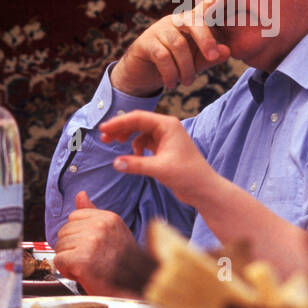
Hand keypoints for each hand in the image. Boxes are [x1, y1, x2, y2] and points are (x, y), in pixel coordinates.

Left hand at [54, 191, 144, 295]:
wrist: (137, 285)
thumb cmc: (123, 264)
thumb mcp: (112, 231)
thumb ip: (93, 213)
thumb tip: (80, 195)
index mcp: (107, 218)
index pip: (74, 217)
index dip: (77, 234)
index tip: (89, 246)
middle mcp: (100, 227)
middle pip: (64, 232)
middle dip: (72, 248)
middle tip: (90, 259)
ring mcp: (91, 242)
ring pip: (60, 247)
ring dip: (69, 261)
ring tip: (87, 267)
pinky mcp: (83, 260)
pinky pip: (59, 261)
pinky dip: (67, 271)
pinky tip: (82, 274)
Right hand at [99, 110, 217, 204]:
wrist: (204, 189)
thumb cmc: (188, 175)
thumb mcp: (159, 169)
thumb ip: (136, 164)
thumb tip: (115, 163)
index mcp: (168, 125)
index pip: (138, 118)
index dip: (119, 122)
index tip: (103, 129)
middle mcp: (167, 128)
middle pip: (138, 122)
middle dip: (120, 128)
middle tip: (103, 137)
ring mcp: (166, 138)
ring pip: (140, 132)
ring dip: (127, 137)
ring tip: (114, 143)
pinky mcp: (165, 149)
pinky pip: (145, 142)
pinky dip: (136, 147)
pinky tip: (133, 156)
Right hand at [110, 0, 238, 95]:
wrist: (142, 74)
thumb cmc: (174, 65)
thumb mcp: (196, 62)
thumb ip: (212, 57)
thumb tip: (227, 51)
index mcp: (192, 23)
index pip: (208, 7)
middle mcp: (176, 21)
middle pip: (195, 23)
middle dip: (206, 40)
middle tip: (212, 57)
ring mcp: (160, 29)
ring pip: (179, 45)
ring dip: (186, 67)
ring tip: (187, 82)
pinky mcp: (146, 42)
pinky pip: (163, 56)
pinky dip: (170, 73)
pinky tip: (172, 84)